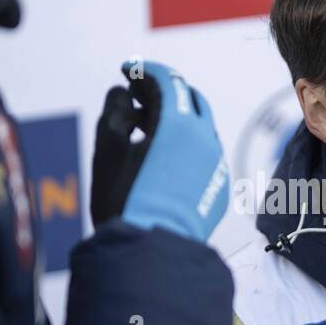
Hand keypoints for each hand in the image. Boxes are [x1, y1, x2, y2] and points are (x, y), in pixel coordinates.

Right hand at [91, 61, 229, 241]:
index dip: (144, 70)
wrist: (151, 253)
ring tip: (141, 129)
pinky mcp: (218, 187)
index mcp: (181, 126)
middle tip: (135, 93)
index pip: (167, 82)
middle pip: (189, 100)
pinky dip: (183, 146)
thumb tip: (124, 94)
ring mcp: (217, 165)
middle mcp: (206, 141)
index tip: (126, 70)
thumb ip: (115, 111)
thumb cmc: (125, 202)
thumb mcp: (107, 151)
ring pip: (198, 128)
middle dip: (162, 91)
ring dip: (173, 119)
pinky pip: (203, 155)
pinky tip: (160, 160)